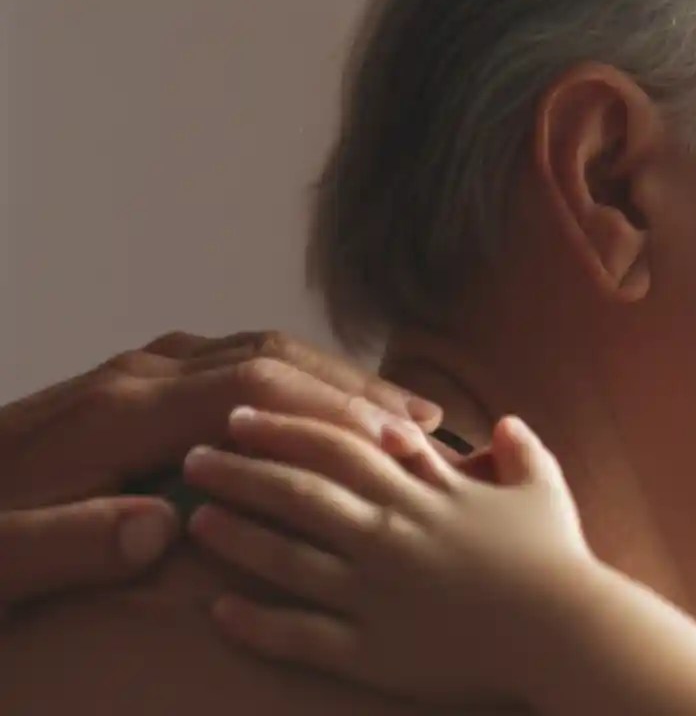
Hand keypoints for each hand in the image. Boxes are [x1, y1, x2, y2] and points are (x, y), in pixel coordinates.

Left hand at [0, 330, 442, 608]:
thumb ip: (68, 545)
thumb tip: (161, 530)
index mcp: (116, 413)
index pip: (248, 390)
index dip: (329, 411)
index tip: (394, 440)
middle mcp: (136, 376)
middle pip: (268, 358)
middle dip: (353, 388)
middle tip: (424, 421)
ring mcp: (138, 372)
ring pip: (258, 353)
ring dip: (333, 379)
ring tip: (398, 412)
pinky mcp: (138, 383)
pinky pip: (237, 363)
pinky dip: (298, 381)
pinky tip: (329, 408)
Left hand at [183, 407, 592, 705]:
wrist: (568, 632)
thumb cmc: (558, 559)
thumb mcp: (543, 489)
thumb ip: (519, 450)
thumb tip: (504, 423)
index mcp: (421, 495)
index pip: (338, 444)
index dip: (287, 425)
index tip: (244, 416)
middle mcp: (388, 536)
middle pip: (297, 493)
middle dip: (241, 471)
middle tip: (197, 457)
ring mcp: (375, 594)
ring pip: (286, 558)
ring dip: (236, 536)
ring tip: (197, 519)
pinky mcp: (374, 650)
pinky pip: (300, 636)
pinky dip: (256, 623)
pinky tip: (219, 611)